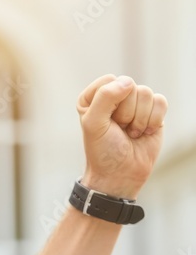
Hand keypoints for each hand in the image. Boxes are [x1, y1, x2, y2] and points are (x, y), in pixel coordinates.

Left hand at [77, 74, 166, 199]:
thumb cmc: (103, 151)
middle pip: (130, 86)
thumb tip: (128, 82)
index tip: (105, 121)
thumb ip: (105, 98)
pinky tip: (144, 132)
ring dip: (139, 119)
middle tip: (119, 129)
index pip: (109, 80)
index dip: (111, 101)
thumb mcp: (94, 124)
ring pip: (146, 93)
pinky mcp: (152, 111)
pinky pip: (160, 101)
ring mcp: (134, 103)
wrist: (121, 174)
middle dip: (126, 112)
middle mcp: (113, 97)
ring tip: (130, 133)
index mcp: (92, 98)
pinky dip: (153, 120)